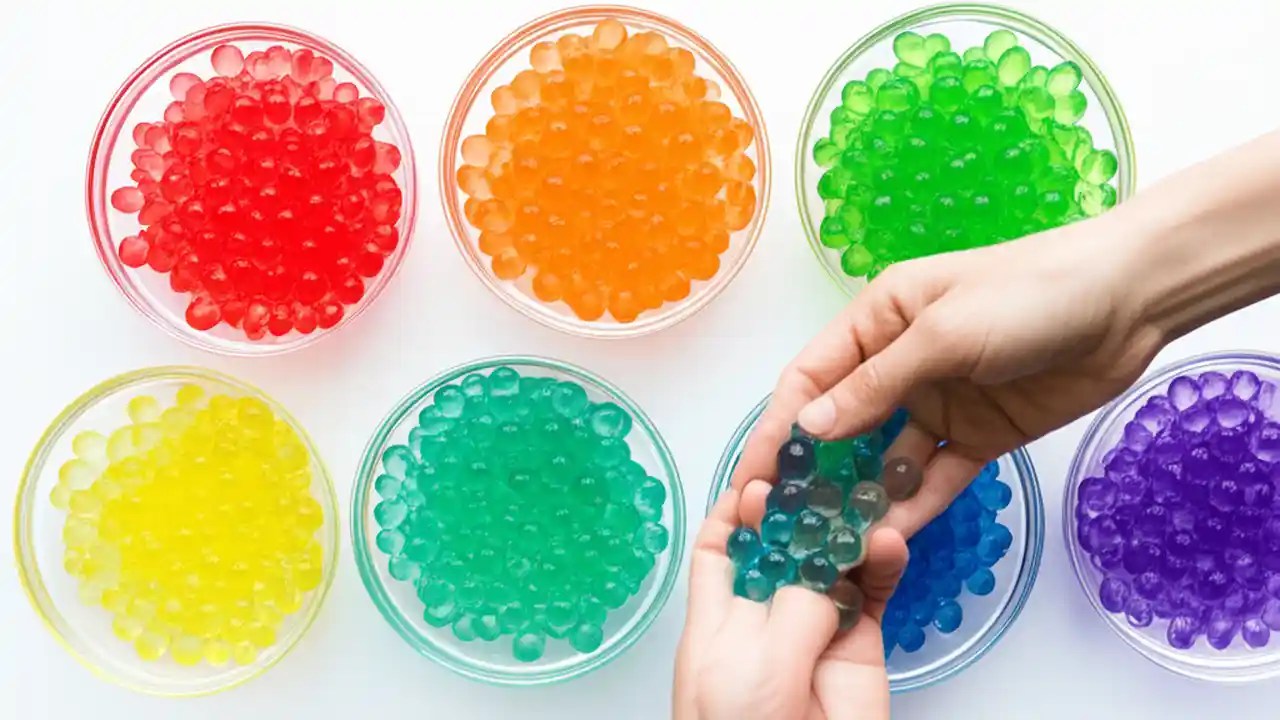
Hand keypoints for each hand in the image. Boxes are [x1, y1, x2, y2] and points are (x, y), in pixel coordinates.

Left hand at [674, 480, 907, 719]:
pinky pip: (873, 591)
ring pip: (835, 556)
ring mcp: (815, 623)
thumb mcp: (752, 655)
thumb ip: (793, 605)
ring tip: (865, 479)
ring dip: (849, 518)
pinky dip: (884, 562)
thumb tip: (829, 568)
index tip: (762, 456)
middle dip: (799, 492)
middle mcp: (767, 609)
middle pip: (784, 537)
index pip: (725, 539)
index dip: (740, 498)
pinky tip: (890, 538)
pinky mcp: (859, 644)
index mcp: (720, 610)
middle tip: (823, 445)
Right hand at [733, 214, 1164, 535]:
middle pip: (840, 426)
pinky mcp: (978, 438)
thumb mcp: (941, 333)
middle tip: (781, 525)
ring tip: (830, 543)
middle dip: (810, 473)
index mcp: (876, 321)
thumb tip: (806, 430)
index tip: (753, 478)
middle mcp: (898, 364)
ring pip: (883, 460)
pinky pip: (935, 478)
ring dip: (860, 498)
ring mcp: (938, 404)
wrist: (1128, 301)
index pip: (810, 379)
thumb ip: (874, 385)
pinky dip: (912, 506)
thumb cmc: (1027, 293)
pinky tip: (887, 539)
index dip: (778, 428)